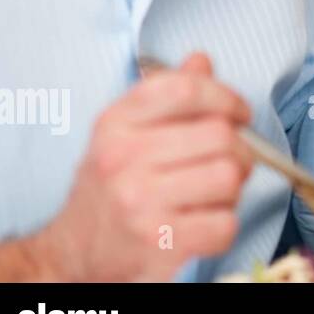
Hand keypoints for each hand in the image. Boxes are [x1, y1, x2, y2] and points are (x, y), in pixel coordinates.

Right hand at [41, 53, 252, 280]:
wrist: (72, 253)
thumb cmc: (109, 187)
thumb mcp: (125, 132)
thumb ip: (167, 94)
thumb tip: (201, 61)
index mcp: (116, 123)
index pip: (185, 89)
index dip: (227, 97)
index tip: (239, 113)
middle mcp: (123, 158)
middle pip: (221, 135)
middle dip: (241, 149)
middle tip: (231, 161)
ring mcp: (139, 201)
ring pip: (229, 177)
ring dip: (234, 188)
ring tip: (214, 193)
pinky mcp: (159, 242)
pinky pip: (225, 224)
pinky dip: (225, 225)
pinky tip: (204, 222)